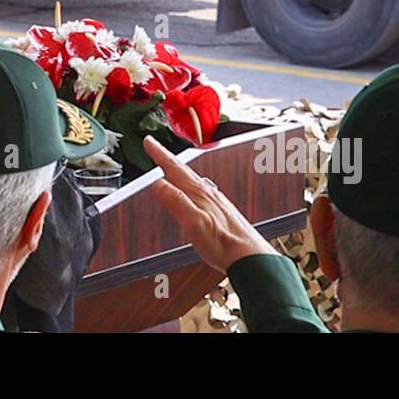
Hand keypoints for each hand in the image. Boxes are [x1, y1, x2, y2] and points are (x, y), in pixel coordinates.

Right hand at [143, 135, 276, 271]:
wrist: (249, 257)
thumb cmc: (224, 243)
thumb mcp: (194, 222)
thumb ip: (176, 201)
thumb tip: (158, 184)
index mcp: (199, 193)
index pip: (175, 168)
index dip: (160, 154)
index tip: (149, 142)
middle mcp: (209, 193)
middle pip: (184, 171)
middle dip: (168, 158)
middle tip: (156, 149)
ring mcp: (216, 201)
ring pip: (193, 180)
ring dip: (179, 171)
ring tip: (171, 167)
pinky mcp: (221, 212)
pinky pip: (201, 191)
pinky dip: (191, 186)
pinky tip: (193, 192)